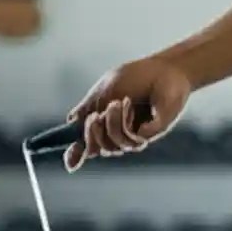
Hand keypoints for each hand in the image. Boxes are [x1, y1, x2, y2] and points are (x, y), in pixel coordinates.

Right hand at [65, 57, 191, 171]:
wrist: (164, 68)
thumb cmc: (134, 78)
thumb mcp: (102, 94)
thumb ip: (84, 113)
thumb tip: (67, 128)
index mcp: (105, 125)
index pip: (87, 145)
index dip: (76, 154)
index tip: (70, 163)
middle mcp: (120, 134)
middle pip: (97, 149)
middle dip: (92, 134)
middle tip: (96, 116)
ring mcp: (137, 135)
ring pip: (114, 146)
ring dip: (111, 124)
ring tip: (118, 102)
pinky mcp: (152, 133)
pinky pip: (133, 140)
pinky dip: (125, 121)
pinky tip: (128, 103)